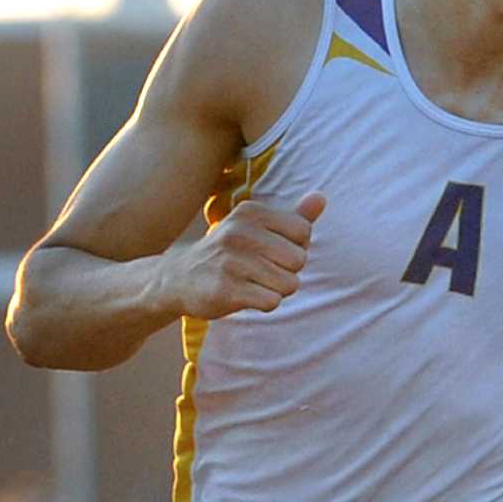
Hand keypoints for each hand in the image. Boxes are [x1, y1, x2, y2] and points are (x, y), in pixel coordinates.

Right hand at [175, 191, 326, 318]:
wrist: (180, 277)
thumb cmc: (231, 252)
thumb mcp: (258, 228)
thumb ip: (294, 216)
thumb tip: (322, 197)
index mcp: (251, 212)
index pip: (303, 232)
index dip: (294, 247)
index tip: (271, 251)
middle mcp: (240, 232)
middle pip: (299, 260)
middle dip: (287, 271)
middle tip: (260, 270)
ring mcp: (231, 261)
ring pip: (289, 284)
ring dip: (276, 289)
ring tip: (252, 282)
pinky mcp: (226, 289)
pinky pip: (272, 302)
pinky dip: (264, 303)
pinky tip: (244, 295)